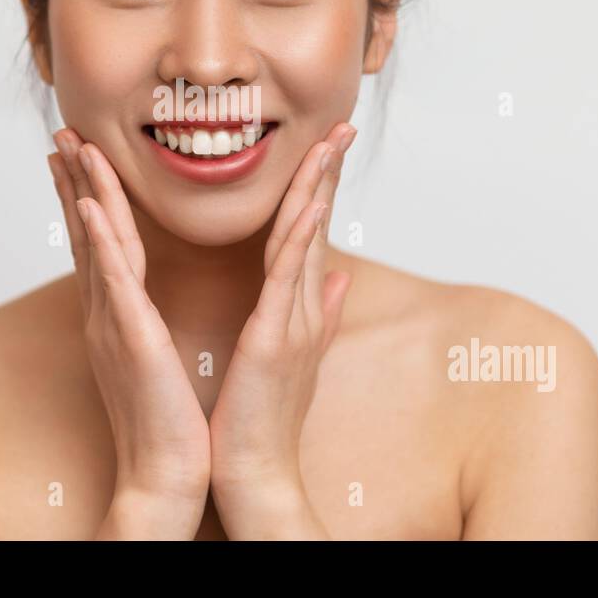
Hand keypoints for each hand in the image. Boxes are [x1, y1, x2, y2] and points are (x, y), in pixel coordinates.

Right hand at [48, 128, 211, 537]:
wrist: (164, 474)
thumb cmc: (166, 421)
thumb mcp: (157, 358)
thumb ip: (151, 321)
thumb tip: (150, 300)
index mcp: (117, 314)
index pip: (99, 242)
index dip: (84, 195)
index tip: (77, 155)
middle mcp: (105, 310)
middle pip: (84, 231)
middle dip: (71, 179)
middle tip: (59, 132)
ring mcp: (112, 321)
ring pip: (96, 242)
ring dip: (82, 190)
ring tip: (71, 147)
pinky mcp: (130, 337)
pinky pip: (113, 279)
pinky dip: (101, 240)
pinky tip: (91, 206)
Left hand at [207, 122, 356, 538]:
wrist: (254, 472)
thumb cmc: (263, 417)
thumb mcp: (295, 355)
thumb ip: (323, 311)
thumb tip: (344, 275)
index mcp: (302, 307)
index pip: (311, 232)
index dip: (322, 185)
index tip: (329, 143)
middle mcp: (306, 307)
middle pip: (317, 224)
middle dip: (329, 172)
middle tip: (342, 125)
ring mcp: (295, 320)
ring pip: (307, 239)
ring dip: (317, 187)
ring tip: (329, 142)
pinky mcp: (275, 337)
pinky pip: (287, 277)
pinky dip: (299, 237)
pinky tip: (309, 203)